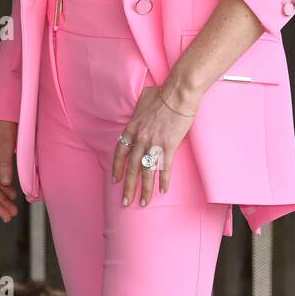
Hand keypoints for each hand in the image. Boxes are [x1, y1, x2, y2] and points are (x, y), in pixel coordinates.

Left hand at [111, 83, 199, 207]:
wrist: (179, 93)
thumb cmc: (163, 93)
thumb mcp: (143, 99)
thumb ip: (138, 109)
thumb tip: (139, 109)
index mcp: (132, 128)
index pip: (120, 152)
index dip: (117, 167)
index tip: (115, 179)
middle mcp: (140, 138)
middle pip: (131, 167)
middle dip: (128, 186)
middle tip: (125, 201)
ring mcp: (154, 144)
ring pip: (146, 172)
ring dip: (144, 189)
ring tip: (143, 203)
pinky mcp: (169, 146)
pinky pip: (165, 168)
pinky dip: (164, 180)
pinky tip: (163, 191)